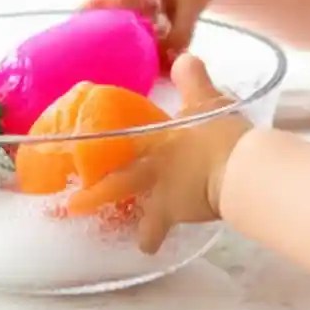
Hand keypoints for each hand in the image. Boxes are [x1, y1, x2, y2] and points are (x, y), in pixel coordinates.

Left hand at [66, 54, 252, 253]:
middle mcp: (148, 168)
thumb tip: (184, 57)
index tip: (79, 147)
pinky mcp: (173, 217)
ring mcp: (158, 196)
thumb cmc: (220, 134)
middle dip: (92, 195)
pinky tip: (151, 252)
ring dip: (130, 225)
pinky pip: (156, 235)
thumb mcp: (208, 101)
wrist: (238, 170)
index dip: (98, 147)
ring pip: (133, 212)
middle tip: (71, 208)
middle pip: (115, 182)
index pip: (121, 141)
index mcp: (156, 138)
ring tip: (130, 239)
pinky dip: (153, 241)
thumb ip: (194, 80)